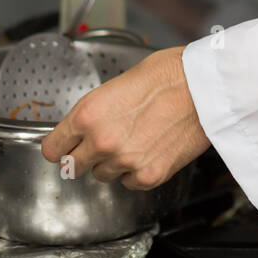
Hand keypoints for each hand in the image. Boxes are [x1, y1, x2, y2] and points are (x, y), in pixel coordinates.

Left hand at [40, 47, 209, 188]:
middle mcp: (101, 141)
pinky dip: (136, 171)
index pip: (52, 148)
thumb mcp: (119, 82)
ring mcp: (124, 161)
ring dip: (113, 163)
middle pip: (72, 167)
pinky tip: (151, 148)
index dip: (60, 146)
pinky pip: (130, 183)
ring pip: (102, 175)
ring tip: (135, 139)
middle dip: (84, 157)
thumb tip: (87, 126)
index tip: (65, 146)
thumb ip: (97, 110)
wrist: (205, 86)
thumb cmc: (169, 74)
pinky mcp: (148, 175)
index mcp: (88, 113)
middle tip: (102, 144)